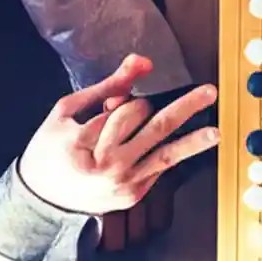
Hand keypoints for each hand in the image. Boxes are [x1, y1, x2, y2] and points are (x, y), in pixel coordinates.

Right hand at [18, 55, 218, 214]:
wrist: (43, 199)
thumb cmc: (53, 147)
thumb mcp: (70, 110)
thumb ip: (108, 85)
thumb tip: (144, 61)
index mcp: (80, 144)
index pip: (119, 113)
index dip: (120, 102)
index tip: (116, 102)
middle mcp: (106, 166)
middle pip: (149, 127)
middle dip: (180, 108)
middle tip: (208, 92)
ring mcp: (122, 184)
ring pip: (165, 153)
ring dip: (194, 142)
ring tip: (217, 132)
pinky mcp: (134, 195)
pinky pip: (159, 167)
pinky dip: (172, 153)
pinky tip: (192, 142)